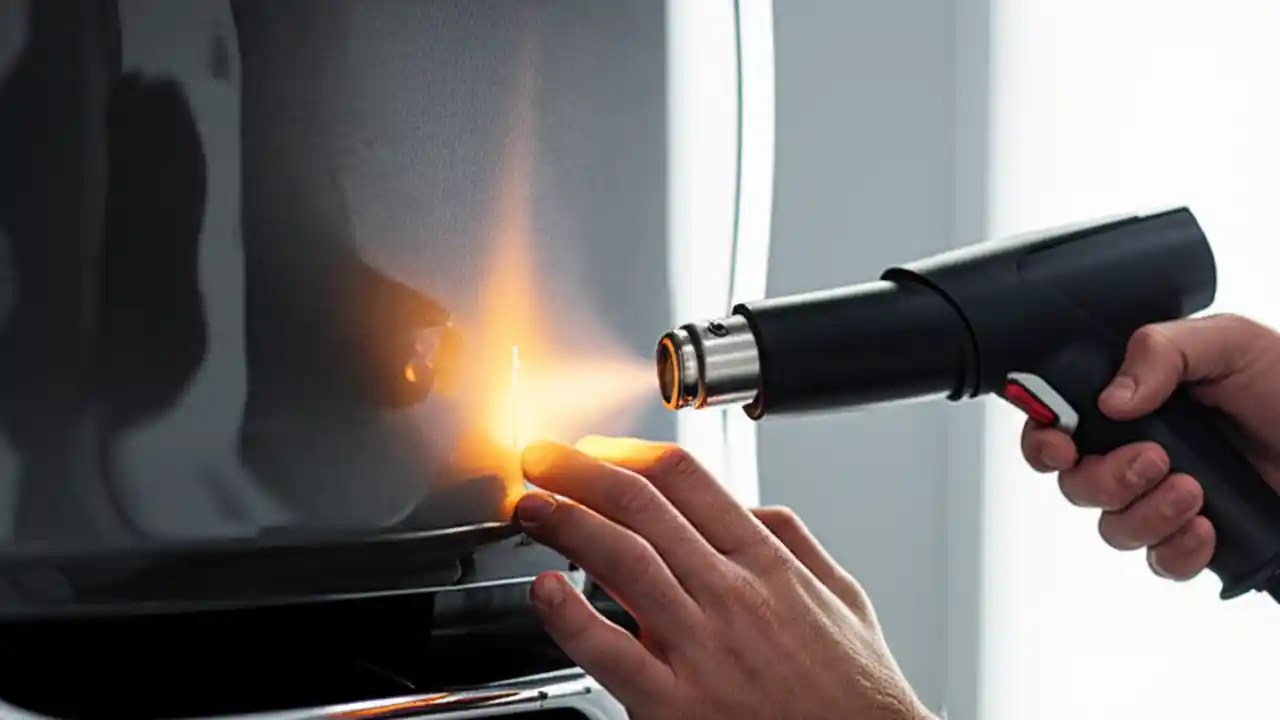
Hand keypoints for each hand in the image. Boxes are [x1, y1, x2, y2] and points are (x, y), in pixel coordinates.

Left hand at [512, 436, 933, 719]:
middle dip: (581, 473)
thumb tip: (747, 505)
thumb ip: (792, 540)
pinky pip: (611, 653)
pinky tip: (545, 592)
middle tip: (543, 460)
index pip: (687, 480)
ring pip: (622, 561)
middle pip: (642, 507)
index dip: (628, 452)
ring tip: (531, 506)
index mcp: (767, 562)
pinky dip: (570, 618)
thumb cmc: (854, 692)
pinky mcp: (676, 705)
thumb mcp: (843, 596)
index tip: (596, 447)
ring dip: (566, 523)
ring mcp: (702, 647)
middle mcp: (732, 594)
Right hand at [1021, 314, 1279, 579]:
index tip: (1061, 446)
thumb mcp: (1230, 343)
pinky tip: (1208, 528)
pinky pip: (1159, 562)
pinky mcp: (1194, 539)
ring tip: (1194, 490)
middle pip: (1075, 484)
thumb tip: (1111, 398)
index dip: (1043, 441)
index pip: (1055, 424)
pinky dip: (1178, 550)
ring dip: (1146, 514)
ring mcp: (1162, 499)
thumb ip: (1161, 351)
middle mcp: (1136, 450)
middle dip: (1104, 479)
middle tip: (1153, 459)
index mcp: (1128, 401)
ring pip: (1113, 527)